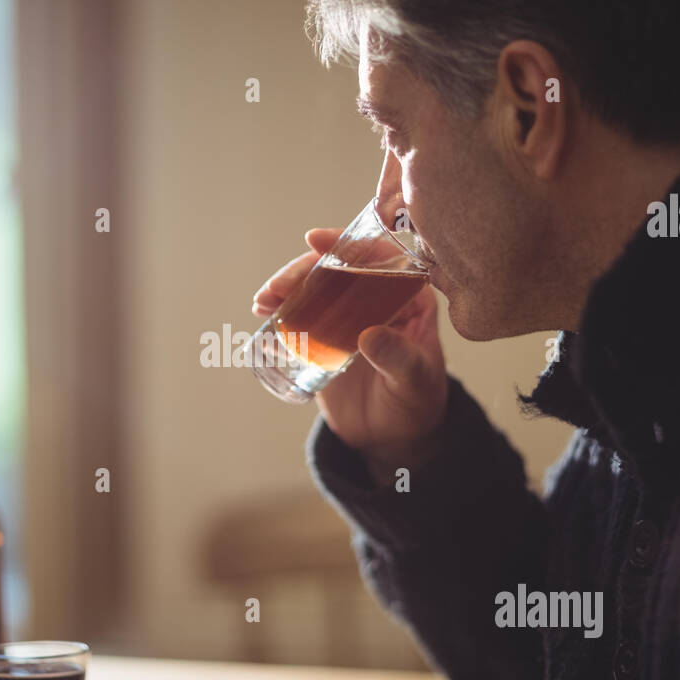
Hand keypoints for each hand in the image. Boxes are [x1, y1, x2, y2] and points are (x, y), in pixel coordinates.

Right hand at [252, 228, 449, 481]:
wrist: (392, 438)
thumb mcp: (414, 381)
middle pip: (338, 270)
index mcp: (409, 298)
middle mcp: (377, 300)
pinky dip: (281, 310)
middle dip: (303, 271)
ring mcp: (348, 318)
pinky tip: (263, 311)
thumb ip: (398, 358)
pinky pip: (302, 316)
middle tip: (277, 287)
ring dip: (286, 288)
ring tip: (263, 300)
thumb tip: (369, 335)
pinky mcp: (325, 339)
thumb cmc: (416, 405)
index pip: (379, 257)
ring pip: (316, 290)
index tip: (314, 241)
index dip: (347, 243)